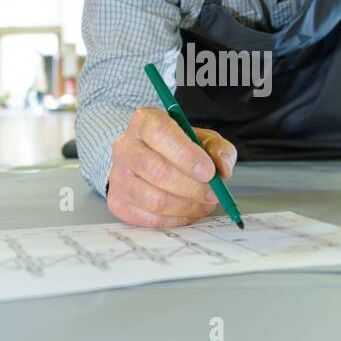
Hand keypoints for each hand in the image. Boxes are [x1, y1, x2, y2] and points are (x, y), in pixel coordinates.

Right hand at [106, 107, 237, 226]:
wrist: (149, 160)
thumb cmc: (178, 148)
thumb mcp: (203, 139)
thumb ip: (218, 150)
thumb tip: (222, 169)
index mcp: (145, 121)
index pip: (160, 134)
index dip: (186, 155)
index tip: (208, 171)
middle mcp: (126, 146)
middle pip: (159, 171)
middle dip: (193, 187)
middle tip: (213, 193)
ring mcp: (118, 175)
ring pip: (155, 200)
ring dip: (187, 206)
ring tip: (203, 202)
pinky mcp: (118, 201)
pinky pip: (150, 219)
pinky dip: (176, 219)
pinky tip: (187, 210)